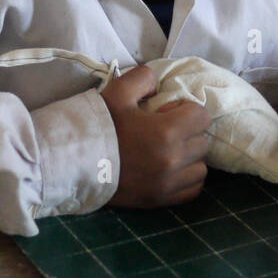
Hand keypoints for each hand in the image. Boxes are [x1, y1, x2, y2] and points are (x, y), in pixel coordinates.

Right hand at [103, 65, 210, 207]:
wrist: (74, 163)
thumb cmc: (98, 126)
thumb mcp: (117, 91)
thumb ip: (143, 78)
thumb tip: (158, 85)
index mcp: (166, 132)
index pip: (202, 116)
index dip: (186, 110)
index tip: (167, 112)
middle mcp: (173, 160)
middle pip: (203, 142)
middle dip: (189, 133)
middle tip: (165, 130)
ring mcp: (168, 184)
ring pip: (201, 168)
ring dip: (190, 158)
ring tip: (168, 152)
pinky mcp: (160, 200)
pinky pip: (192, 189)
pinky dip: (186, 179)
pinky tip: (170, 170)